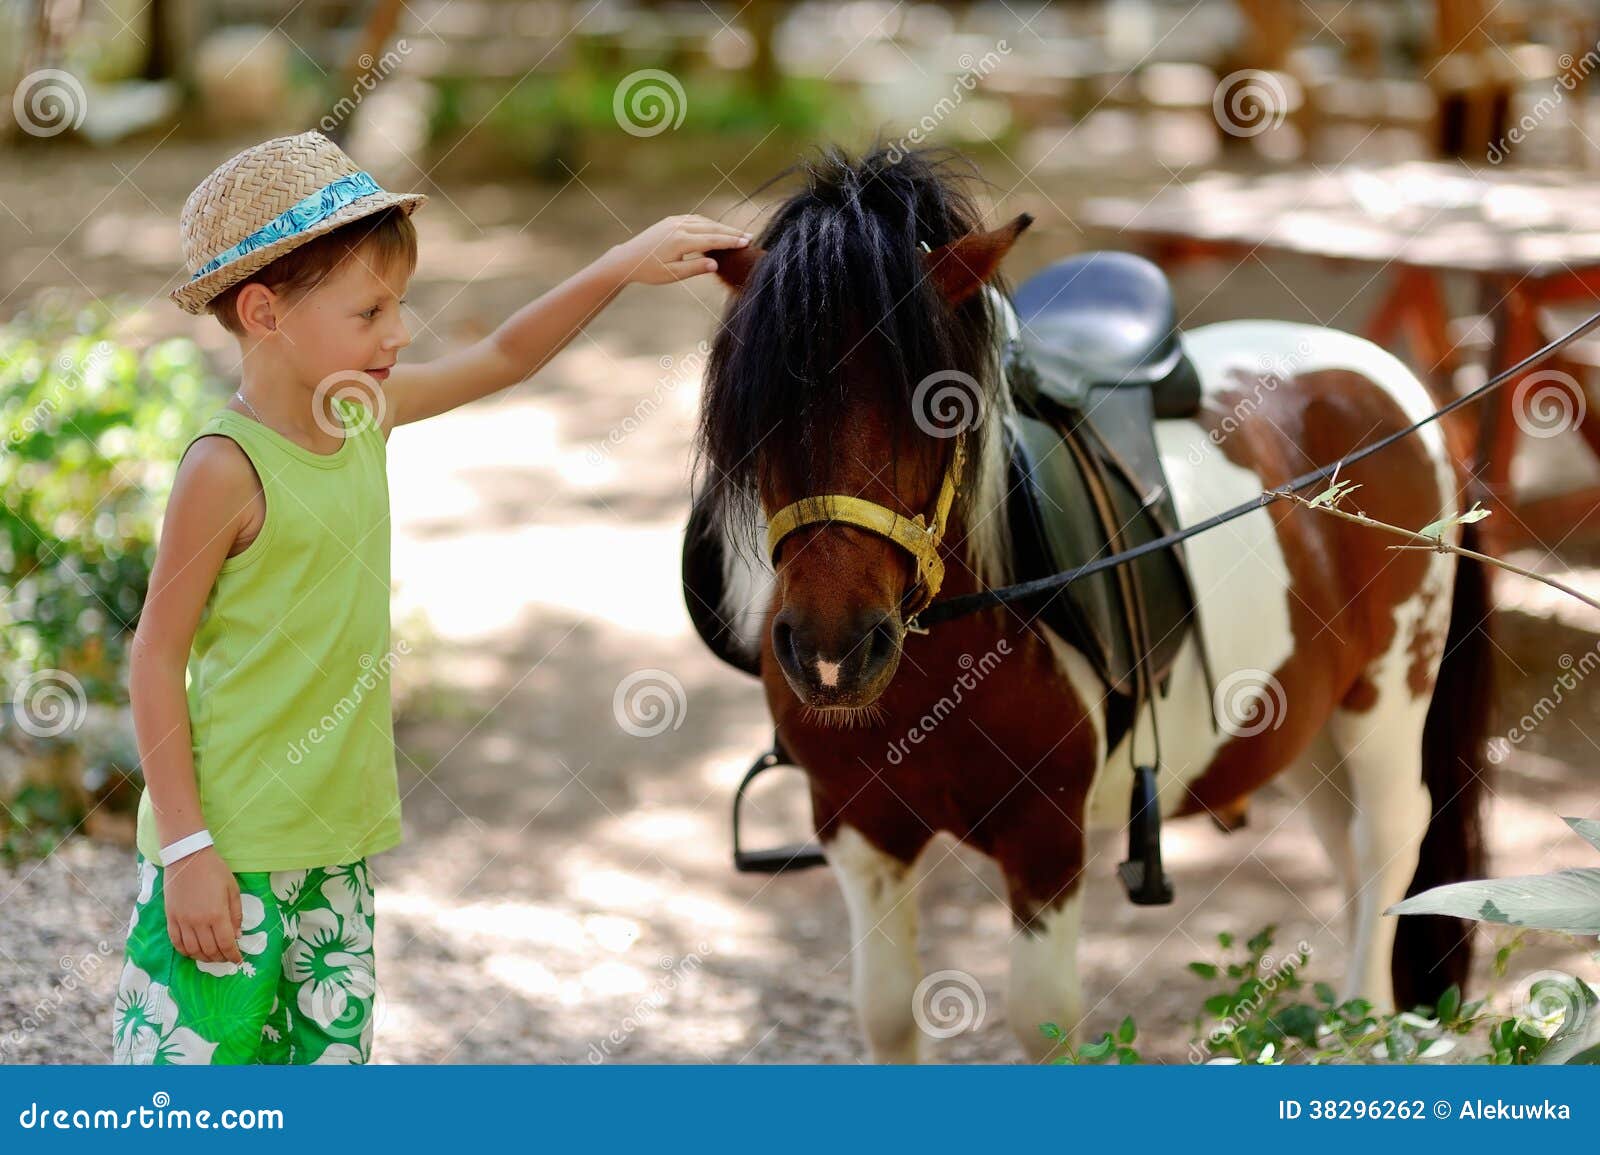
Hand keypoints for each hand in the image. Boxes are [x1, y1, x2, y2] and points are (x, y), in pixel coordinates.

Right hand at [163, 846, 243, 964]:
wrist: (187, 858)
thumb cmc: (214, 871)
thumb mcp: (232, 890)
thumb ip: (236, 914)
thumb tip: (238, 935)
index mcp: (217, 914)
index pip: (226, 944)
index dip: (233, 956)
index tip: (238, 960)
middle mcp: (198, 922)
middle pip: (209, 950)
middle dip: (220, 958)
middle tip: (227, 958)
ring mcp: (182, 921)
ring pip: (192, 950)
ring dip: (203, 958)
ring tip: (212, 957)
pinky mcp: (170, 918)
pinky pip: (176, 942)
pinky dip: (185, 951)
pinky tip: (193, 951)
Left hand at [607, 214, 752, 285]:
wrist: (628, 259)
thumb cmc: (649, 271)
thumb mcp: (672, 274)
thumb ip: (695, 268)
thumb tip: (716, 263)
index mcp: (680, 241)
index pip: (712, 240)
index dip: (731, 241)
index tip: (747, 242)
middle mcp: (679, 227)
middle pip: (711, 227)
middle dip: (731, 232)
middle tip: (749, 237)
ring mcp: (675, 221)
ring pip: (704, 221)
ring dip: (721, 227)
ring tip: (736, 234)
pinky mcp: (671, 221)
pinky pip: (694, 219)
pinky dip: (708, 223)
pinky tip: (715, 228)